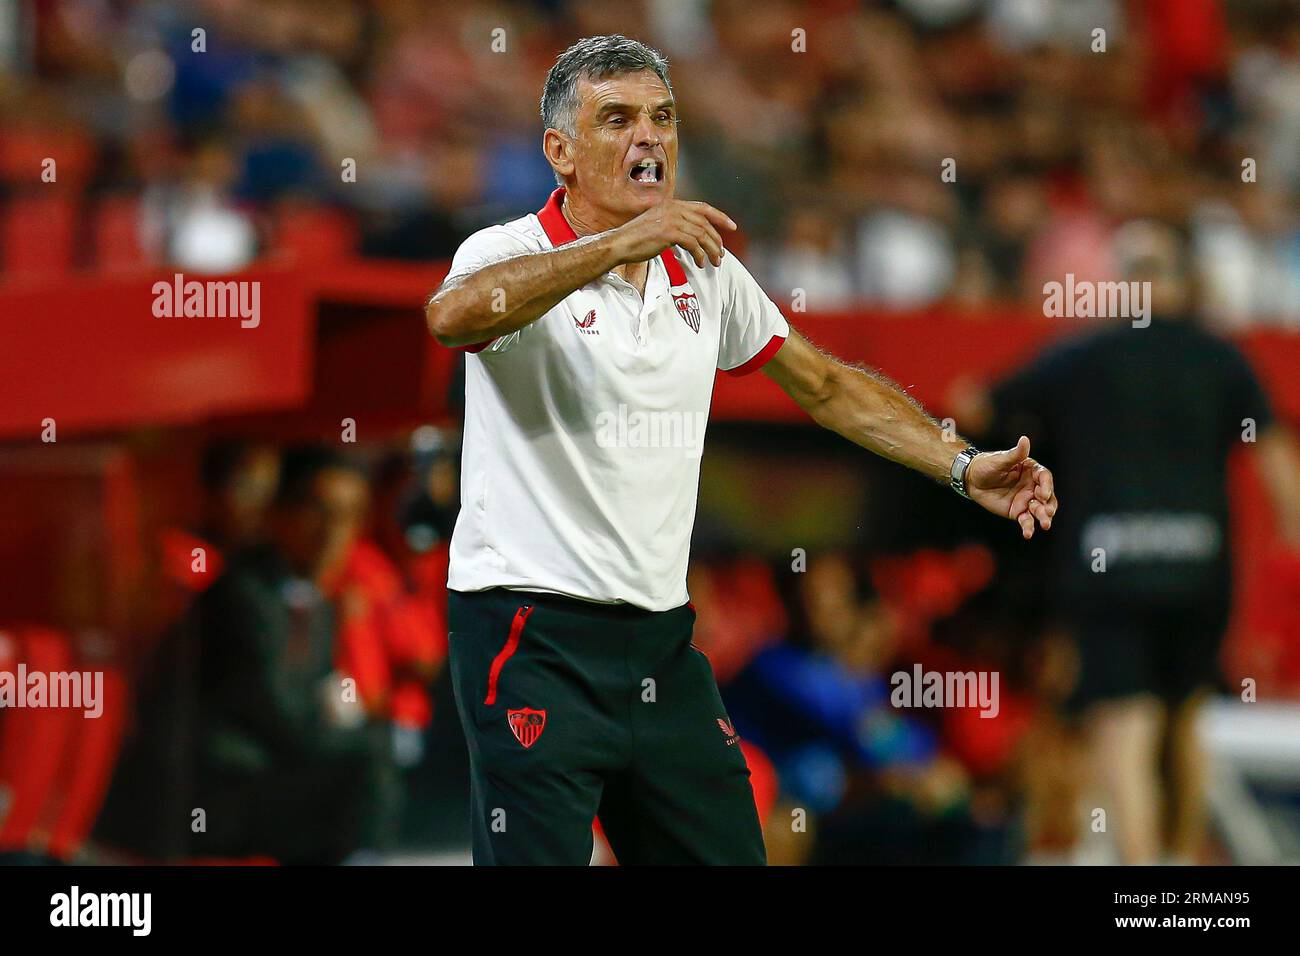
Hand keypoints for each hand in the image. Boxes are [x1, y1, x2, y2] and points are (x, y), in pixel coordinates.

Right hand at [609, 199, 736, 267]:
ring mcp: (672, 219)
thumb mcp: (658, 225)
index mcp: (672, 204)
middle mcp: (673, 208)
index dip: (720, 217)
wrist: (620, 243)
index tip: (732, 226)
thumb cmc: (637, 239)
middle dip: (717, 240)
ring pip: (702, 234)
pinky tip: (700, 263)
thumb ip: (675, 225)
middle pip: (705, 223)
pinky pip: (693, 244)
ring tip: (714, 262)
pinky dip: (700, 255)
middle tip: (720, 254)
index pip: (703, 208)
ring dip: (711, 250)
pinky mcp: (669, 232)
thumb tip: (693, 237)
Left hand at [965, 435, 1057, 538]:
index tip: (1042, 493)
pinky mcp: (1017, 512)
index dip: (1046, 485)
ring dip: (1044, 517)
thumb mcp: (1000, 460)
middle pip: (1047, 496)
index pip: (1044, 477)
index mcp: (1032, 470)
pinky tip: (1028, 534)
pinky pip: (1026, 520)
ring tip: (1045, 524)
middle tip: (1048, 512)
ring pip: (1040, 510)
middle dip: (1049, 505)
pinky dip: (1029, 527)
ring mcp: (1026, 500)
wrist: (971, 479)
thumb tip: (1025, 439)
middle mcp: (1032, 486)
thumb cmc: (986, 465)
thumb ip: (1015, 454)